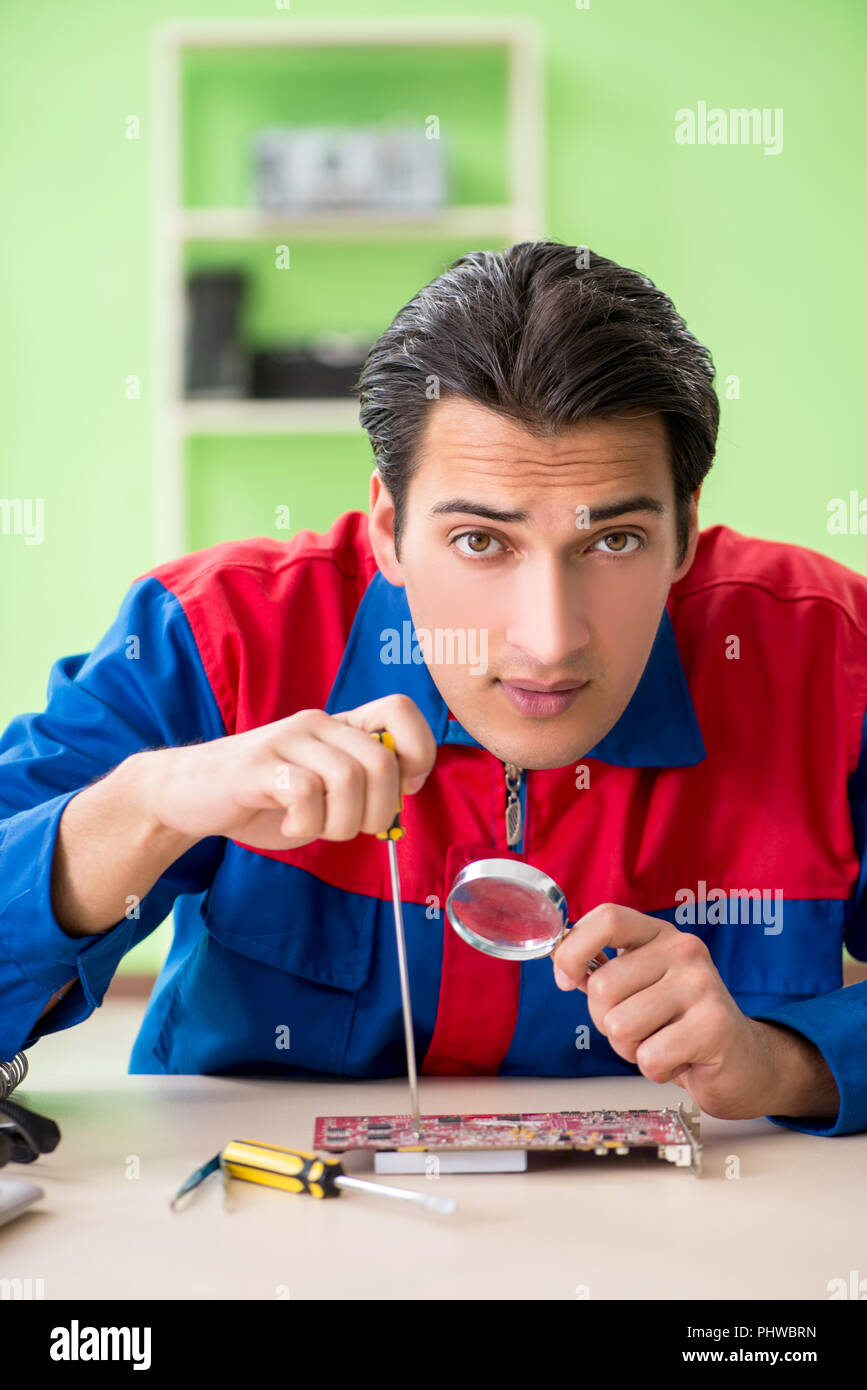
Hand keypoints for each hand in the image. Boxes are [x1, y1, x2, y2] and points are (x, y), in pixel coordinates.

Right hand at [139, 693, 435, 850]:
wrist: (189, 795)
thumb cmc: (265, 797)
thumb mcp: (324, 789)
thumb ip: (363, 786)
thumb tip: (403, 797)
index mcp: (340, 726)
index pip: (401, 709)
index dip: (418, 753)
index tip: (402, 790)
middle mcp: (317, 723)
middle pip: (383, 761)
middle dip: (378, 812)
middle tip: (353, 828)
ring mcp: (286, 741)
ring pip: (348, 779)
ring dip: (340, 823)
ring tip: (316, 827)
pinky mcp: (257, 766)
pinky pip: (305, 793)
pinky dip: (306, 823)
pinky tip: (291, 824)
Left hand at [551, 902, 800, 1119]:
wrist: (741, 1061)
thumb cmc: (678, 1023)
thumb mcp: (638, 986)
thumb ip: (600, 968)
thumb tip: (556, 955)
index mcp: (659, 934)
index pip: (606, 918)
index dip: (574, 950)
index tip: (566, 982)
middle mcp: (683, 950)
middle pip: (603, 986)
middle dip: (607, 1021)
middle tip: (641, 1028)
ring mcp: (702, 985)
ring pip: (621, 1026)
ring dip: (632, 1049)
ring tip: (663, 1043)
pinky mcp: (714, 1026)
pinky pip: (649, 1057)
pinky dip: (656, 1070)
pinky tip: (681, 1060)